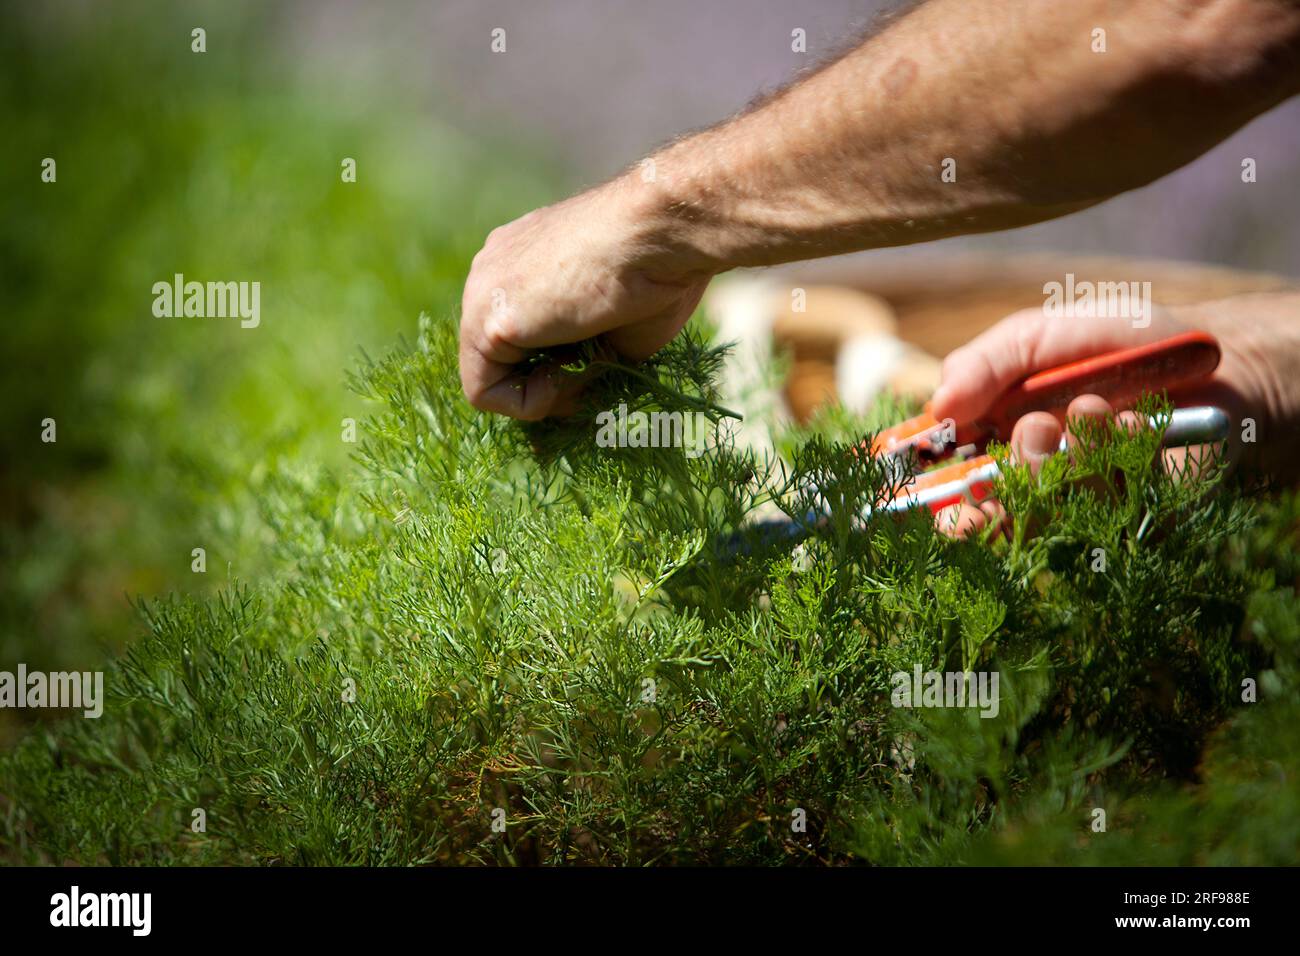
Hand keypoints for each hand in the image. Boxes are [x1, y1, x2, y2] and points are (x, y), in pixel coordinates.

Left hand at [459, 177, 713, 419]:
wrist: (660, 233)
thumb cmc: (658, 269)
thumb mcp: (617, 321)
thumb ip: (585, 350)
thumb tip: (579, 384)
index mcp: (523, 259)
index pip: (517, 331)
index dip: (558, 363)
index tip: (600, 360)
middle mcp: (492, 269)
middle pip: (498, 355)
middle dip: (548, 380)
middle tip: (596, 371)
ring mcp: (481, 291)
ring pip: (487, 376)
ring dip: (544, 392)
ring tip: (587, 368)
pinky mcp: (485, 321)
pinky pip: (483, 391)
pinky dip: (528, 402)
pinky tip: (564, 374)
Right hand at [928, 295, 1299, 536]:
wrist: (1214, 356)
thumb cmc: (1117, 344)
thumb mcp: (1040, 334)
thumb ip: (984, 363)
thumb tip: (938, 405)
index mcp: (996, 449)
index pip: (949, 497)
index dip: (931, 500)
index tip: (927, 482)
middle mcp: (1033, 487)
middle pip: (990, 522)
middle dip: (1002, 481)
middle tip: (1030, 431)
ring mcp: (1083, 506)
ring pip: (1050, 514)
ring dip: (1064, 460)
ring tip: (1093, 407)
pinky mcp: (1137, 518)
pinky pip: (1110, 509)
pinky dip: (1112, 456)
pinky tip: (1128, 419)